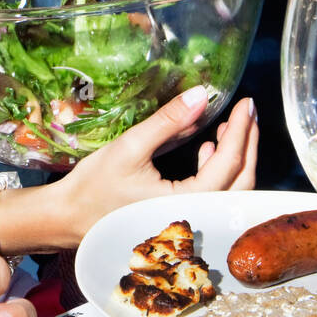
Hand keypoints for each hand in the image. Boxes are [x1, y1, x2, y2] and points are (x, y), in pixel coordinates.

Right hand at [52, 86, 257, 245]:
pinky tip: (207, 150)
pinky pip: (214, 196)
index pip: (228, 163)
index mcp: (186, 202)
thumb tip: (201, 95)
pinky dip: (220, 172)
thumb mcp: (130, 147)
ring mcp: (189, 220)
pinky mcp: (181, 218)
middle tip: (247, 111)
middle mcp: (195, 217)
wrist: (69, 218)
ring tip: (232, 126)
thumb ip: (168, 122)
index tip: (246, 104)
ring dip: (236, 158)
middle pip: (240, 181)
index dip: (241, 131)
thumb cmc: (94, 186)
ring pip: (231, 191)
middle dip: (248, 143)